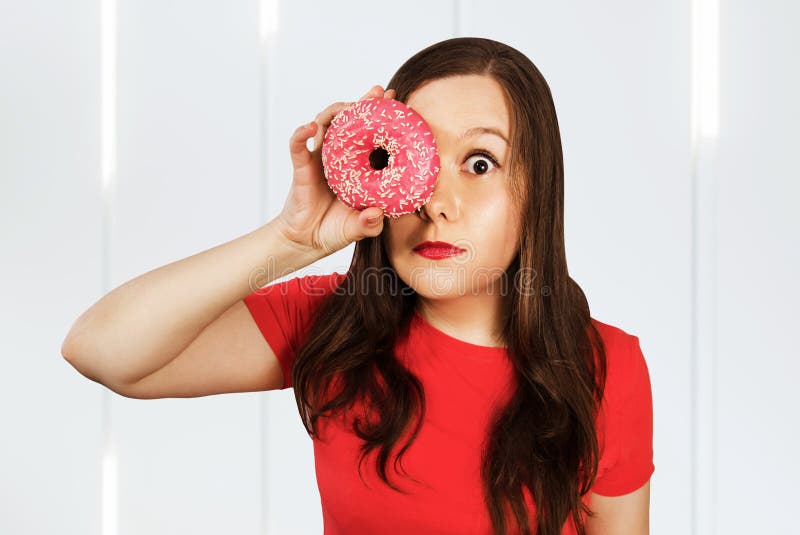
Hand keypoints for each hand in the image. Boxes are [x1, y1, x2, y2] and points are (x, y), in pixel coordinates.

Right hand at [274, 85, 396, 256]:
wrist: (308, 240)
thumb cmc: (336, 229)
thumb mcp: (360, 228)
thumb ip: (370, 224)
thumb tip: (376, 215)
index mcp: (357, 166)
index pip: (370, 135)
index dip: (382, 118)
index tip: (397, 103)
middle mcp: (339, 157)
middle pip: (349, 121)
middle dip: (363, 104)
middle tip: (378, 93)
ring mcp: (320, 159)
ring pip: (325, 124)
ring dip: (336, 111)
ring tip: (348, 107)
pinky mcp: (302, 167)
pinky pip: (298, 146)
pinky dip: (301, 134)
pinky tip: (309, 127)